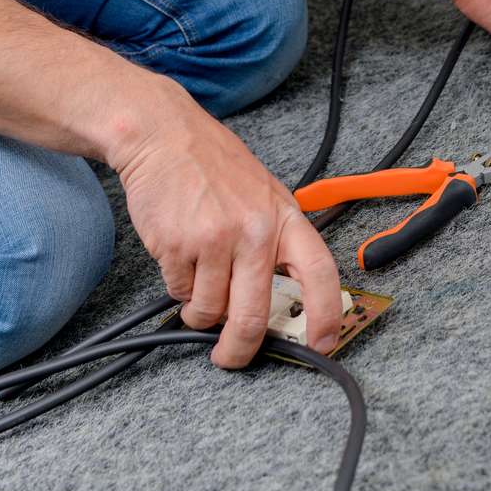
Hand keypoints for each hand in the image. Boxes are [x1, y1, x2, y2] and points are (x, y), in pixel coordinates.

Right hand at [108, 77, 341, 367]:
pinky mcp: (177, 246)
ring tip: (197, 280)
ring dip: (200, 310)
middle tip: (230, 355)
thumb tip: (283, 300)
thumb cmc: (214, 165)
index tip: (323, 344)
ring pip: (209, 311)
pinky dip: (178, 286)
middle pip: (254, 316)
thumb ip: (274, 241)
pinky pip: (179, 292)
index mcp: (283, 217)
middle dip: (240, 349)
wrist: (164, 135)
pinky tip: (179, 255)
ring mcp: (214, 239)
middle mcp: (254, 231)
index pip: (319, 272)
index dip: (326, 315)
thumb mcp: (263, 193)